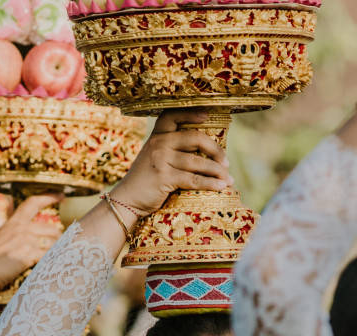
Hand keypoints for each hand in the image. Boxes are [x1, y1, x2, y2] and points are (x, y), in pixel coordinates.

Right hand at [0, 192, 64, 301]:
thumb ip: (12, 234)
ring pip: (53, 242)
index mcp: (12, 222)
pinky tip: (53, 265)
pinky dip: (53, 260)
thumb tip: (23, 238)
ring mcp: (26, 241)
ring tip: (56, 257)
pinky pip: (50, 255)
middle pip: (50, 228)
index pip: (32, 203)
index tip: (60, 195)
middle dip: (58, 238)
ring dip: (57, 250)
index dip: (48, 197)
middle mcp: (21, 229)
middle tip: (60, 244)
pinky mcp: (30, 254)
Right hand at [107, 110, 231, 217]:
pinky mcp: (163, 178)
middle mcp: (159, 144)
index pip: (173, 115)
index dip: (191, 114)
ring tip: (228, 179)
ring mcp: (160, 160)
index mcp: (157, 136)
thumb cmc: (146, 180)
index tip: (207, 116)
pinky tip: (221, 187)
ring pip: (197, 162)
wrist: (127, 200)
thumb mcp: (154, 157)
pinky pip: (193, 179)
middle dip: (215, 150)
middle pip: (194, 138)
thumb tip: (205, 151)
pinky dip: (210, 184)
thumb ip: (172, 149)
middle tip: (227, 163)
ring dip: (216, 171)